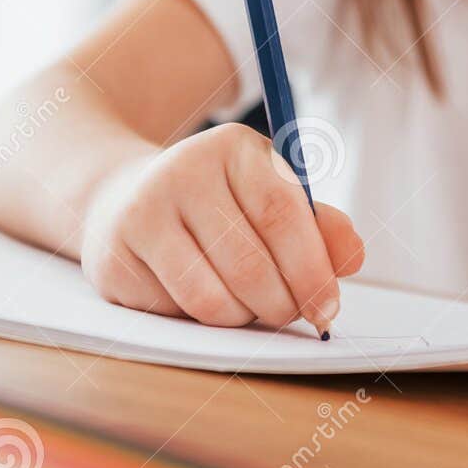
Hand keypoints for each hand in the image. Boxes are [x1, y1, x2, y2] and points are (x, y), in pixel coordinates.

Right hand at [79, 123, 364, 335]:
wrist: (123, 199)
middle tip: (292, 315)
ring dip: (243, 318)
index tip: (328, 306)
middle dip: (282, 304)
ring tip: (248, 304)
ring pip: (212, 299)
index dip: (312, 268)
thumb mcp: (271, 196)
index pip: (282, 213)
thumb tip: (353, 258)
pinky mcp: (114, 258)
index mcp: (233, 147)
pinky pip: (176, 313)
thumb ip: (318, 226)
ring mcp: (142, 214)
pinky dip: (202, 320)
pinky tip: (201, 295)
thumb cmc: (218, 204)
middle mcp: (182, 171)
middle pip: (250, 264)